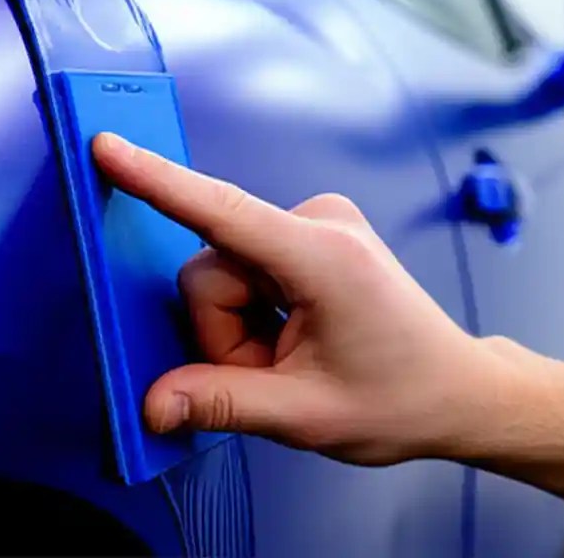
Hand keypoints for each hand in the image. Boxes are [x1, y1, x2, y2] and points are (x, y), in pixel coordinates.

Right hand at [91, 132, 514, 465]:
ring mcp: (315, 225)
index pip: (219, 211)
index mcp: (323, 257)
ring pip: (220, 275)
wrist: (457, 391)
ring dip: (238, 331)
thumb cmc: (402, 398)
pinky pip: (240, 271)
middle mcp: (318, 224)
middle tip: (274, 372)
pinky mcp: (307, 235)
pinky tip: (290, 339)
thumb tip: (154, 403)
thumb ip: (222, 403)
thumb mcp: (306, 416)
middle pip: (210, 271)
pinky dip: (251, 317)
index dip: (155, 180)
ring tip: (289, 360)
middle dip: (224, 335)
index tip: (106, 147)